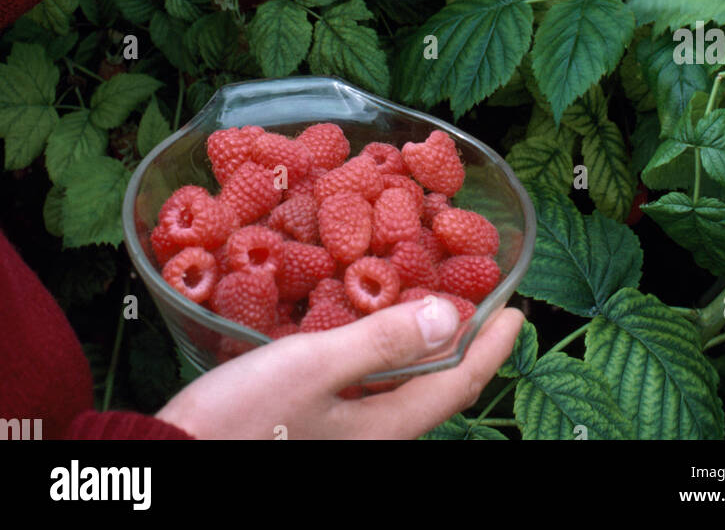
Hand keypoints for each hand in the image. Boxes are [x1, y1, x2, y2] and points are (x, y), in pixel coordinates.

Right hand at [156, 296, 523, 439]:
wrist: (175, 460)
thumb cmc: (242, 419)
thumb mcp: (316, 366)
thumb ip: (384, 340)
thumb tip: (451, 315)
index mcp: (385, 430)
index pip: (459, 384)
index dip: (492, 346)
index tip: (516, 310)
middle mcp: (373, 439)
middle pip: (434, 388)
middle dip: (461, 344)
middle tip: (475, 297)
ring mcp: (343, 438)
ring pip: (399, 387)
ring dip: (420, 346)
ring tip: (428, 303)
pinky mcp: (314, 428)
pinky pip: (365, 387)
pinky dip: (379, 352)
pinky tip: (362, 326)